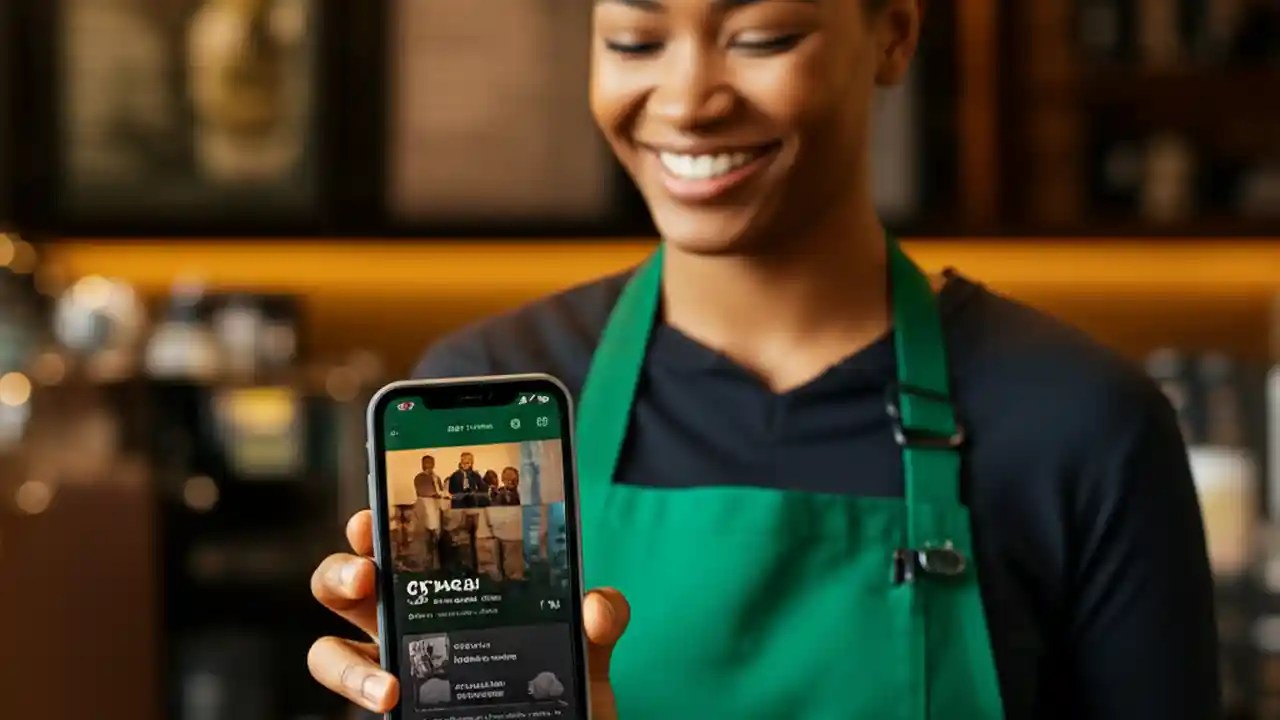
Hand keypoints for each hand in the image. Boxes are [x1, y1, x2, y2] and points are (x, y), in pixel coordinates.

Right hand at [308, 510, 630, 716]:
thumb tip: (594, 605)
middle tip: (366, 572)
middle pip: (344, 584)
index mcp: (448, 587)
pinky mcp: (396, 706)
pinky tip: (391, 697)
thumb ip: (600, 617)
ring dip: (342, 661)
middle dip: (340, 569)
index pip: (402, 541)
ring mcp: (396, 668)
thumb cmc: (562, 686)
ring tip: (386, 679)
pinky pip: (357, 695)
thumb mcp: (589, 647)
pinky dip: (363, 693)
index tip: (376, 515)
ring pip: (328, 651)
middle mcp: (411, 622)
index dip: (380, 521)